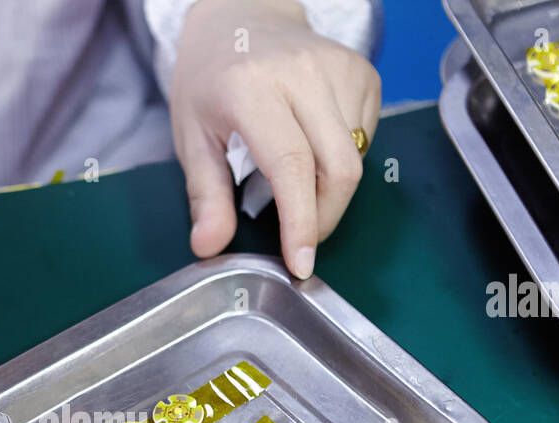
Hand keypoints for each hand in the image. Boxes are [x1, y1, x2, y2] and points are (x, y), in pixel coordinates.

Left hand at [170, 0, 381, 278]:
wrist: (241, 16)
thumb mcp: (192, 137)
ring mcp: (338, 68)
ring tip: (297, 185)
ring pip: (356, 158)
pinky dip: (343, 159)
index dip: (301, 221)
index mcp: (251, 88)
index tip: (301, 262)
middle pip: (338, 169)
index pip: (291, 165)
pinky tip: (313, 145)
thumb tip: (209, 246)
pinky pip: (366, 136)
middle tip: (300, 238)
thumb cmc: (210, 79)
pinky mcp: (363, 71)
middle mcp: (301, 73)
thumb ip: (205, 195)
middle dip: (323, 218)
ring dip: (331, 191)